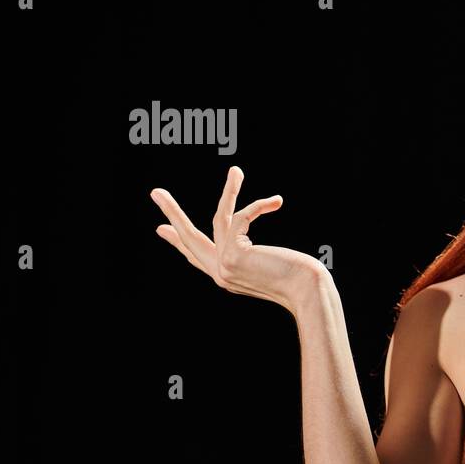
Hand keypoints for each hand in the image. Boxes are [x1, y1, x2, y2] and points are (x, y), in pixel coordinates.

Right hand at [150, 166, 325, 314]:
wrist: (309, 292)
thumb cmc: (301, 280)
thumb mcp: (274, 265)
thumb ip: (255, 256)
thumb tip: (248, 240)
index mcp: (228, 278)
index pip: (197, 258)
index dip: (180, 241)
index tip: (162, 228)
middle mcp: (221, 274)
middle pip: (189, 239)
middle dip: (173, 213)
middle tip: (155, 192)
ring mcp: (223, 267)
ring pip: (217, 219)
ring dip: (230, 191)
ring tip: (236, 171)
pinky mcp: (232, 256)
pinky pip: (241, 217)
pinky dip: (258, 207)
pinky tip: (275, 202)